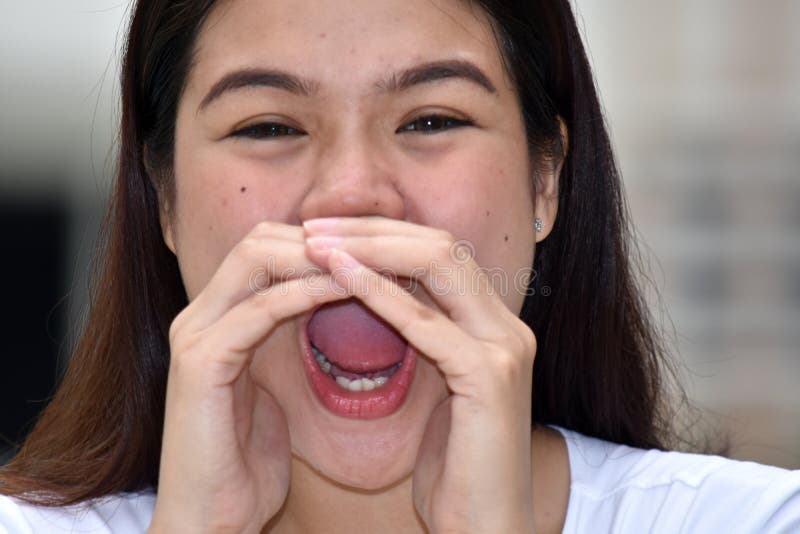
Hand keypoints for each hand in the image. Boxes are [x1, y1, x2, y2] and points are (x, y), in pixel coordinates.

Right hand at [150, 222, 345, 533]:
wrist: (210, 521)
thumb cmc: (247, 463)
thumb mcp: (273, 386)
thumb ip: (287, 339)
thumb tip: (331, 305)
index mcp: (215, 318)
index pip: (266, 247)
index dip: (321, 243)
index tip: (375, 253)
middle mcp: (199, 316)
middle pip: (260, 239)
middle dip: (324, 239)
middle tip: (379, 251)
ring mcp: (195, 335)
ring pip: (259, 258)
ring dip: (321, 257)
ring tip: (373, 263)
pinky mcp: (201, 363)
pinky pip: (261, 309)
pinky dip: (307, 294)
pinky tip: (348, 294)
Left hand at [304, 217, 535, 533]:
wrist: (484, 527)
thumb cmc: (454, 467)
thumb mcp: (439, 387)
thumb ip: (424, 336)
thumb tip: (377, 292)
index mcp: (495, 325)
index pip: (440, 253)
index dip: (383, 234)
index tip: (329, 233)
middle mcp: (508, 327)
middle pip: (441, 245)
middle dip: (373, 229)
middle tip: (314, 226)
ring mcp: (505, 348)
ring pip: (439, 267)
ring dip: (371, 249)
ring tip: (316, 242)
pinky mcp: (491, 377)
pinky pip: (428, 323)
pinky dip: (381, 293)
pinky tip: (339, 278)